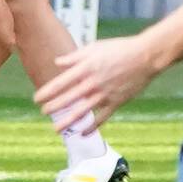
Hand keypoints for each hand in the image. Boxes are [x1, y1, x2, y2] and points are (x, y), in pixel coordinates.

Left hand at [35, 34, 164, 131]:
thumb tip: (58, 62)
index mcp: (86, 68)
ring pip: (82, 112)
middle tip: (43, 112)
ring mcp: (105, 94)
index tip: (37, 99)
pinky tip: (82, 133)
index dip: (47, 93)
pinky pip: (102, 118)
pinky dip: (91, 127)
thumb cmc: (119, 48)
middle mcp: (93, 83)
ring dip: (67, 122)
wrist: (146, 56)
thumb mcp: (94, 48)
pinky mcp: (117, 102)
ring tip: (55, 129)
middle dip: (53, 107)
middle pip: (68, 99)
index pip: (61, 84)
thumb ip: (74, 57)